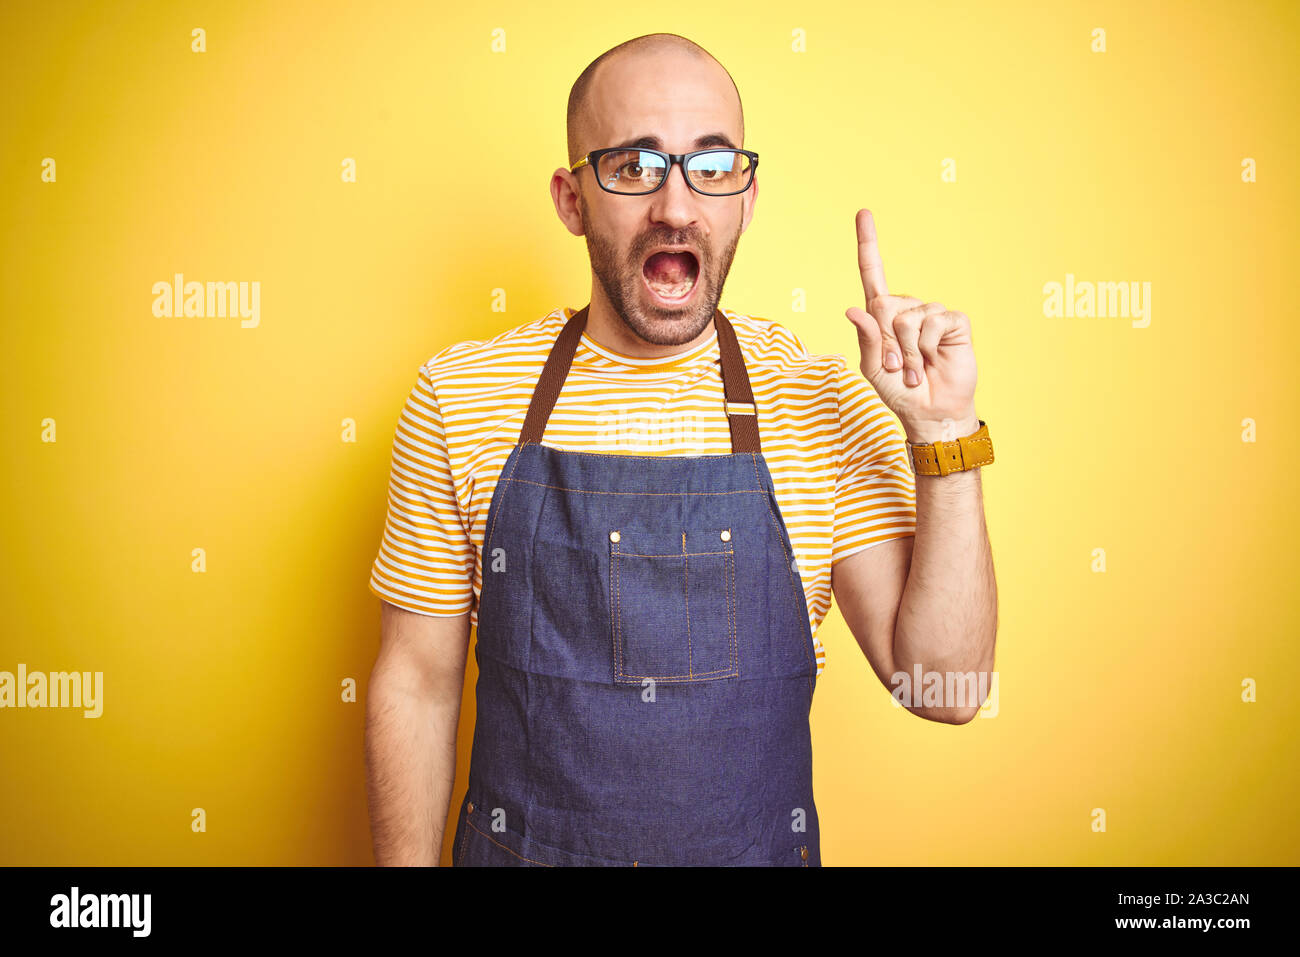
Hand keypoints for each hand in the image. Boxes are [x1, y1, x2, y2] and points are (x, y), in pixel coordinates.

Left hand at [845, 209, 979, 443]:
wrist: (931, 412)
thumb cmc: (900, 391)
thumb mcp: (873, 368)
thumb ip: (866, 339)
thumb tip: (853, 308)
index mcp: (883, 317)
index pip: (873, 274)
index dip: (868, 244)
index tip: (863, 213)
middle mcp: (907, 309)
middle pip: (885, 305)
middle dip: (887, 342)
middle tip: (898, 367)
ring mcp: (931, 313)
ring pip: (908, 318)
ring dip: (908, 353)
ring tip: (915, 370)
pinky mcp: (953, 322)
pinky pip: (933, 323)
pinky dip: (926, 349)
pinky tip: (933, 362)